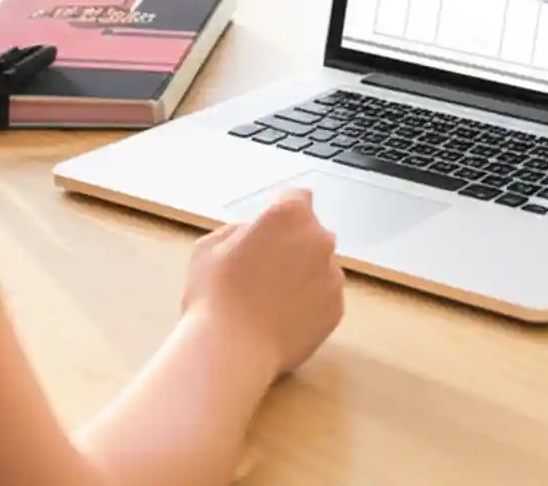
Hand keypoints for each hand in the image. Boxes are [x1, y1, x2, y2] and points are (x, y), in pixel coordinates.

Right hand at [182, 190, 344, 375]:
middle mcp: (319, 240)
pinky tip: (282, 318)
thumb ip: (241, 231)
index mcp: (288, 216)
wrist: (232, 351)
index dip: (280, 212)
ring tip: (271, 301)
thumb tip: (255, 235)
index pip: (296, 197)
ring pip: (319, 267)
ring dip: (303, 275)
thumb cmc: (214, 294)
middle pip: (311, 233)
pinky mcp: (337, 309)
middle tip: (264, 270)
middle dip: (293, 244)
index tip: (268, 229)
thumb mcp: (210, 247)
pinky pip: (324, 297)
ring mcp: (332, 275)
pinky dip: (309, 304)